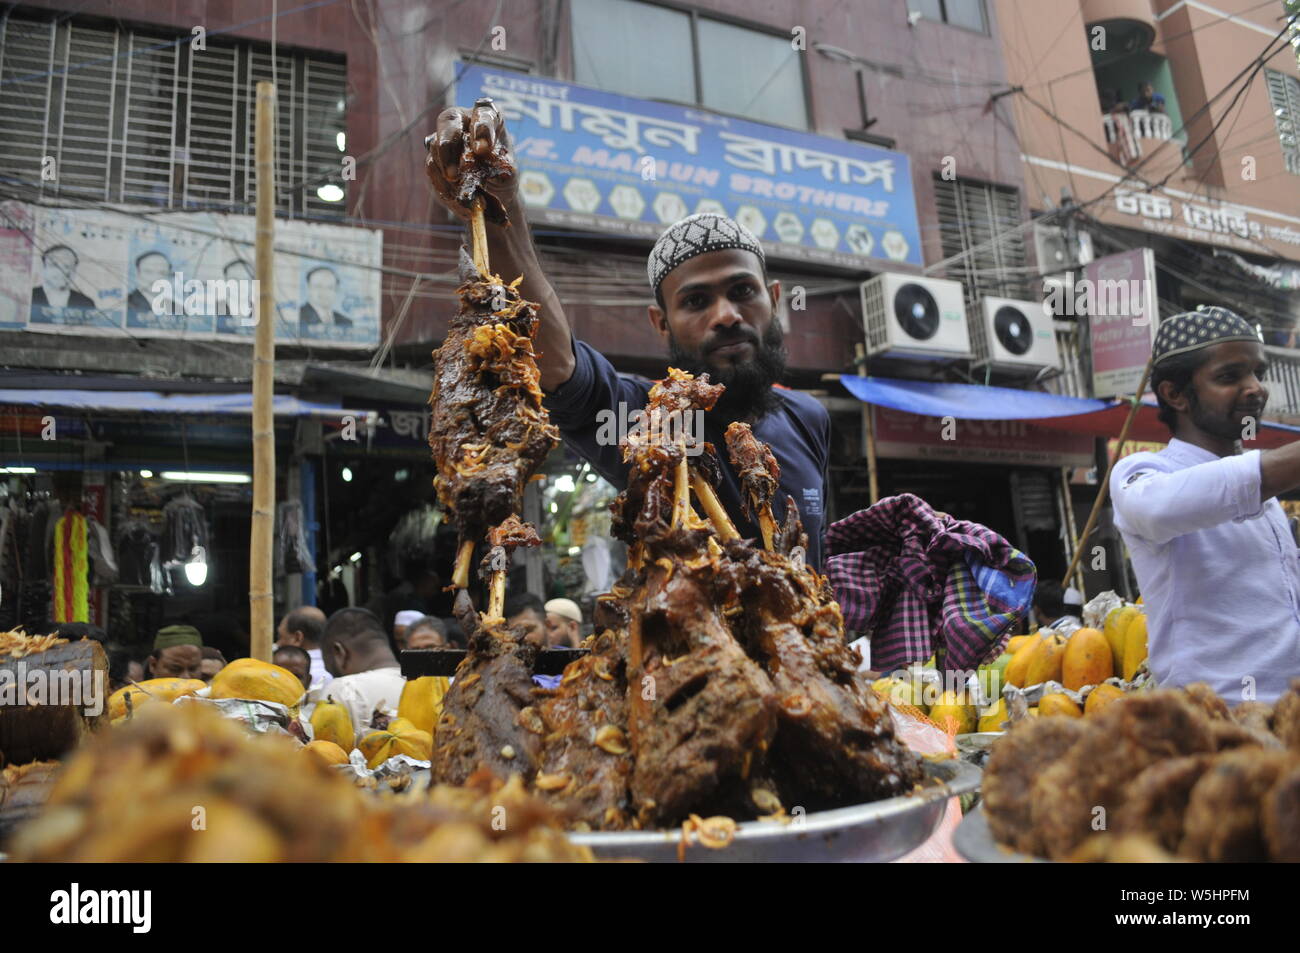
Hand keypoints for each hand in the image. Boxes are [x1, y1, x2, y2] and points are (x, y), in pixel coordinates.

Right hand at [425, 101, 516, 223]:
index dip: (481, 129)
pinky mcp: (436, 158)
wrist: (494, 193)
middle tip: (454, 172)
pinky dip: (441, 184)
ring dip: (444, 168)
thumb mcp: (508, 171)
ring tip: (458, 189)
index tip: (482, 150)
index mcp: (488, 117)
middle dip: (448, 145)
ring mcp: (447, 138)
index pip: (483, 113)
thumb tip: (484, 168)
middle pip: (448, 121)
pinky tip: (454, 198)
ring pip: (436, 145)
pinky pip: (431, 167)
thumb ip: (499, 166)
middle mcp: (464, 122)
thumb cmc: (504, 174)